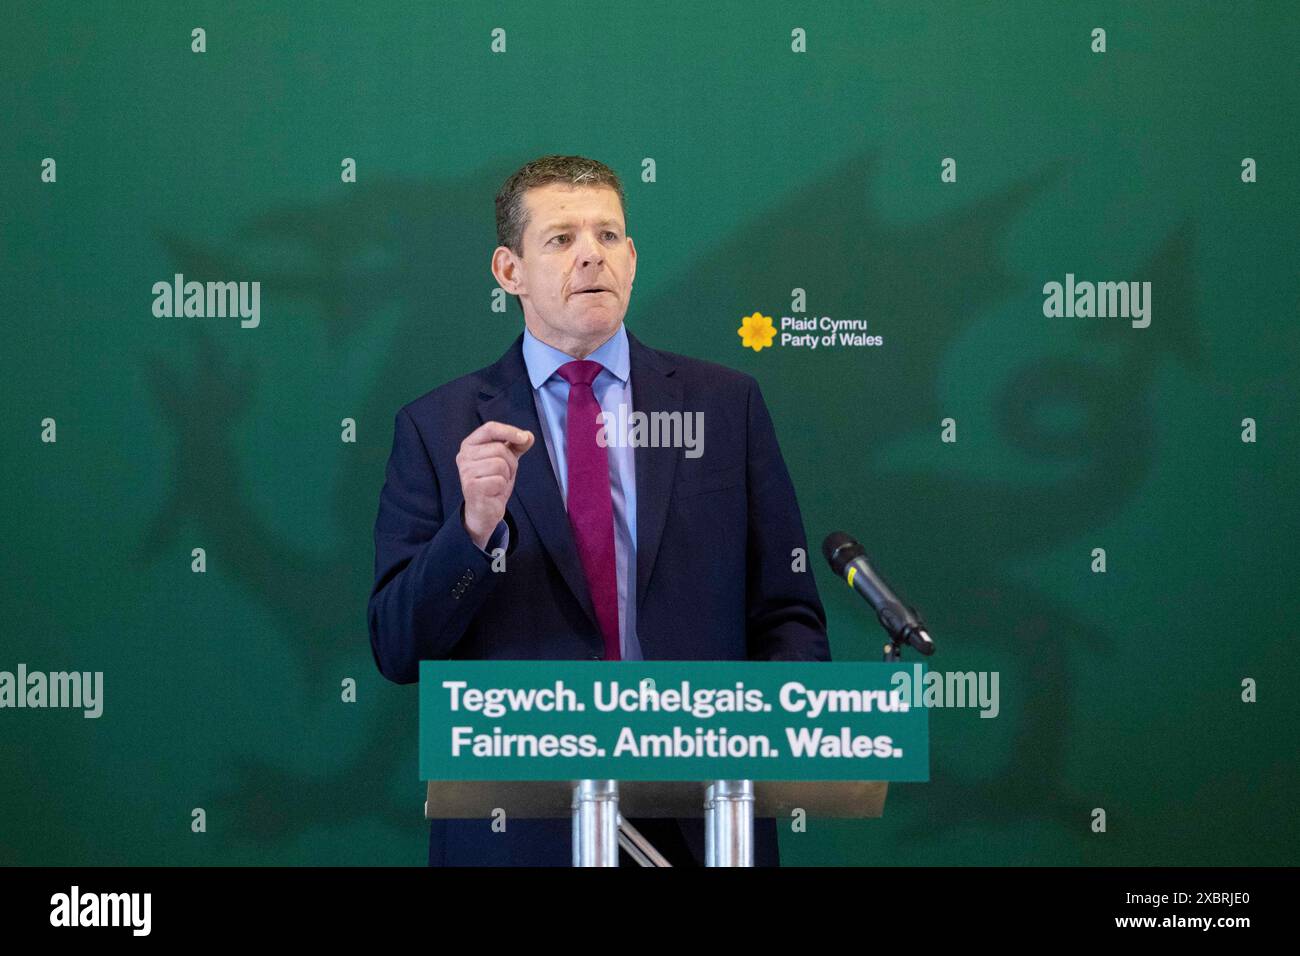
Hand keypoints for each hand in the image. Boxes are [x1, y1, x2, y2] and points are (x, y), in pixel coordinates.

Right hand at [456, 421, 533, 548]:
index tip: (524, 438)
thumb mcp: (506, 460)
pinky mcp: (471, 486)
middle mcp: (464, 456)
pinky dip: (502, 487)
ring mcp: (466, 471)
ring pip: (500, 464)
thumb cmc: (493, 482)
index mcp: (470, 444)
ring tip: (498, 482)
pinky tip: (494, 491)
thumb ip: (516, 446)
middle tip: (504, 474)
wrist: (484, 509)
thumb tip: (529, 436)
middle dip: (510, 462)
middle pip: (499, 449)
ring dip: (506, 476)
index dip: (509, 431)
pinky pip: (499, 480)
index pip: (490, 428)